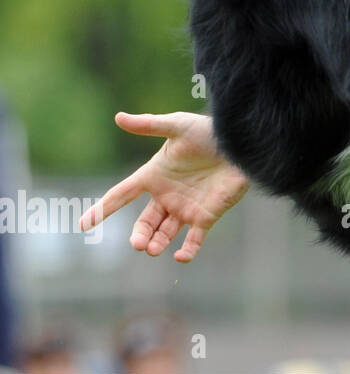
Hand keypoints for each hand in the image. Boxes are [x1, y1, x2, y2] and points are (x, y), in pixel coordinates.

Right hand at [79, 112, 249, 261]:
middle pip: (144, 222)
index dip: (103, 209)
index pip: (121, 194)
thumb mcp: (177, 126)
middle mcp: (166, 195)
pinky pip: (194, 238)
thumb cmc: (209, 131)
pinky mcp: (207, 215)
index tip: (84, 224)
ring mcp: (186, 207)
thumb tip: (118, 117)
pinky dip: (187, 250)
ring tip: (151, 249)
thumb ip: (149, 125)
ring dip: (156, 243)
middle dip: (138, 235)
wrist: (241, 143)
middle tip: (138, 244)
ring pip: (164, 233)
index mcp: (153, 176)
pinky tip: (181, 257)